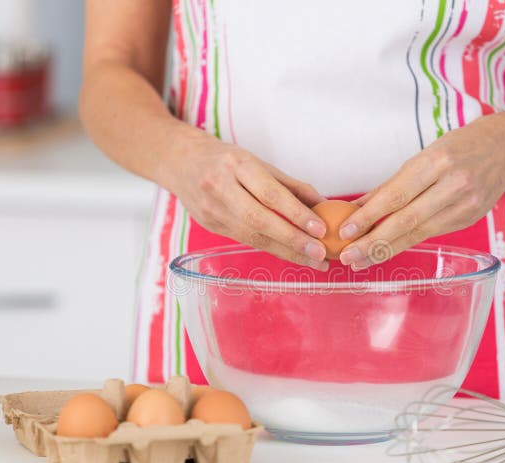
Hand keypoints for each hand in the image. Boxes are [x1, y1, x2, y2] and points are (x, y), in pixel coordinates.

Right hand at [157, 129, 329, 269]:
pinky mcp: (209, 226)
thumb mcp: (258, 163)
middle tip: (320, 254)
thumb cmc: (226, 160)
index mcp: (237, 165)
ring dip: (286, 251)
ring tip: (313, 260)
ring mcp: (211, 210)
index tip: (320, 229)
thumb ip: (290, 185)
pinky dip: (271, 249)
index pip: (271, 194)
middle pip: (260, 220)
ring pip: (252, 237)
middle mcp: (221, 187)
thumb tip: (323, 206)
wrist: (181, 162)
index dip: (297, 214)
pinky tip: (291, 254)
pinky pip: (245, 241)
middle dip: (293, 240)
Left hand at [337, 114, 504, 269]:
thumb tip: (354, 208)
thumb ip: (390, 185)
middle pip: (406, 220)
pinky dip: (406, 243)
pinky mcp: (470, 219)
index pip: (396, 195)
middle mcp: (452, 184)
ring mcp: (465, 205)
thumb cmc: (457, 149)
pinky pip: (432, 235)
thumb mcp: (423, 158)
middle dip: (373, 241)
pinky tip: (387, 251)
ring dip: (386, 249)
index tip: (346, 230)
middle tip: (347, 256)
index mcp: (435, 162)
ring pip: (418, 233)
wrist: (504, 149)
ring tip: (360, 261)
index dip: (369, 216)